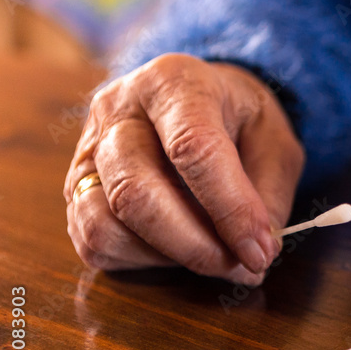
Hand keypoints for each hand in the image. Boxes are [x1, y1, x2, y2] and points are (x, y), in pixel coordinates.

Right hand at [65, 54, 304, 285]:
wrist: (201, 103)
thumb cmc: (241, 122)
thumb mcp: (276, 144)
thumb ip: (268, 196)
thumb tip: (256, 252)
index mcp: (174, 82)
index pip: (193, 149)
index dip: (230, 210)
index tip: (260, 252)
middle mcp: (117, 109)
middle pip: (135, 191)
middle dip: (194, 246)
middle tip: (239, 267)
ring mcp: (86, 149)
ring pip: (104, 223)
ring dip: (166, 257)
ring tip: (211, 255)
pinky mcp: (75, 187)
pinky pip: (94, 241)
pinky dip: (141, 260)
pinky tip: (179, 248)